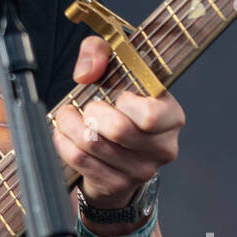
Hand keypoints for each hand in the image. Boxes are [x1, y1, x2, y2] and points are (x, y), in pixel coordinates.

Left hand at [53, 37, 184, 208]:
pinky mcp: (119, 185)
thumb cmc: (117, 103)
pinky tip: (65, 134)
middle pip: (119, 131)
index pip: (149, 115)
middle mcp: (164, 147)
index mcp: (172, 116)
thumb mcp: (112, 65)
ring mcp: (142, 170)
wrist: (113, 147)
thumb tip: (87, 72)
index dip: (124, 103)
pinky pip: (81, 162)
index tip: (117, 96)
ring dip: (70, 127)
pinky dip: (64, 144)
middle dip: (90, 113)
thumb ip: (99, 51)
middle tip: (83, 107)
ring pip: (94, 146)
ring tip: (67, 117)